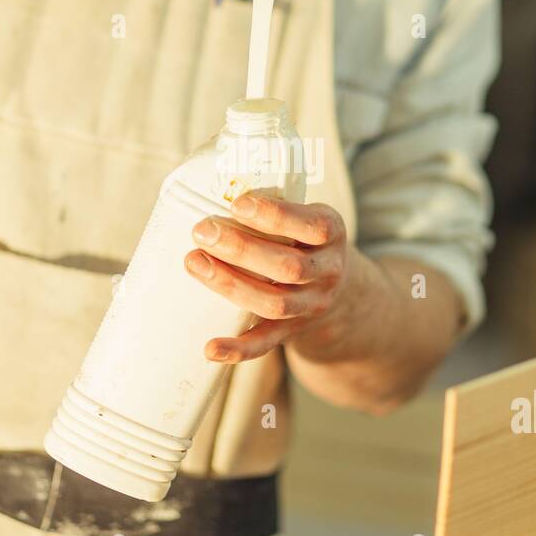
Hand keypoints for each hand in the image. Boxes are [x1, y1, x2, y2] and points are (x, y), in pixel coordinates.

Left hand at [185, 194, 349, 362]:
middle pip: (288, 267)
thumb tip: (209, 186)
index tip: (237, 204)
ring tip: (194, 263)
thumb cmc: (305, 240)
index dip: (275, 216)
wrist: (341, 290)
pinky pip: (266, 343)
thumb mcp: (306, 216)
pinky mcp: (292, 331)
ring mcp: (311, 305)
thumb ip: (274, 207)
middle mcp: (327, 272)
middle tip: (202, 231)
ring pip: (275, 304)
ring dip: (230, 285)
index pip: (312, 226)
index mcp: (332, 234)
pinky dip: (238, 349)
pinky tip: (210, 348)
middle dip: (241, 249)